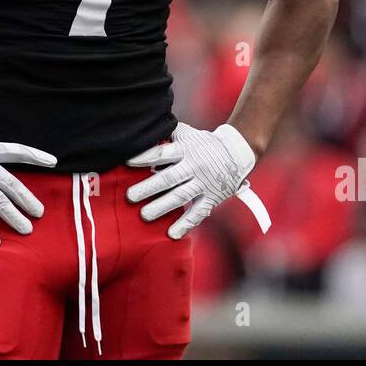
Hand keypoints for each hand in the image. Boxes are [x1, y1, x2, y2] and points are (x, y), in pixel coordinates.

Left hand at [127, 122, 270, 239]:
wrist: (237, 151)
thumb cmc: (205, 142)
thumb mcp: (188, 133)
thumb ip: (169, 134)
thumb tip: (145, 131)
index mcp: (186, 150)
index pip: (163, 153)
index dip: (145, 157)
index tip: (127, 162)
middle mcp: (194, 167)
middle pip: (169, 178)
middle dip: (148, 188)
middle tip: (130, 196)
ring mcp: (203, 184)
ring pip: (180, 197)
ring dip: (162, 207)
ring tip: (145, 215)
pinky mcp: (211, 198)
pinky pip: (198, 213)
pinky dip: (185, 224)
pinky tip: (171, 234)